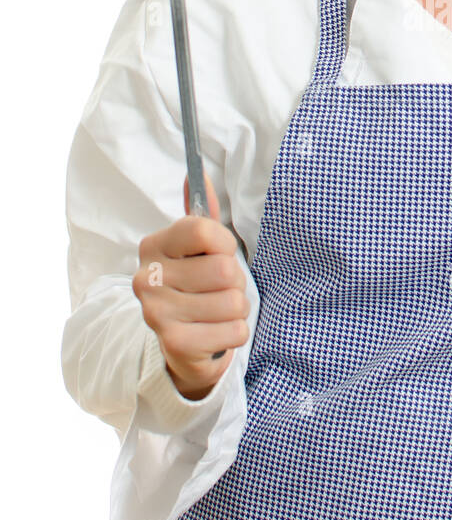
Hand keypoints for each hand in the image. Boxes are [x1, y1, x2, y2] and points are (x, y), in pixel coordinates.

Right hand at [131, 171, 249, 398]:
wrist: (182, 343)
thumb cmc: (198, 286)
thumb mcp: (199, 249)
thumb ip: (202, 213)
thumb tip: (197, 175)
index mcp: (153, 245)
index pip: (205, 230)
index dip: (225, 244)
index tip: (218, 254)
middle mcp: (146, 277)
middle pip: (225, 269)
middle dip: (235, 281)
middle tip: (218, 290)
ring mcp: (156, 313)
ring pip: (234, 302)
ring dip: (237, 308)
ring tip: (218, 311)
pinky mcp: (174, 344)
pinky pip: (235, 331)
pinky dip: (236, 333)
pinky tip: (216, 332)